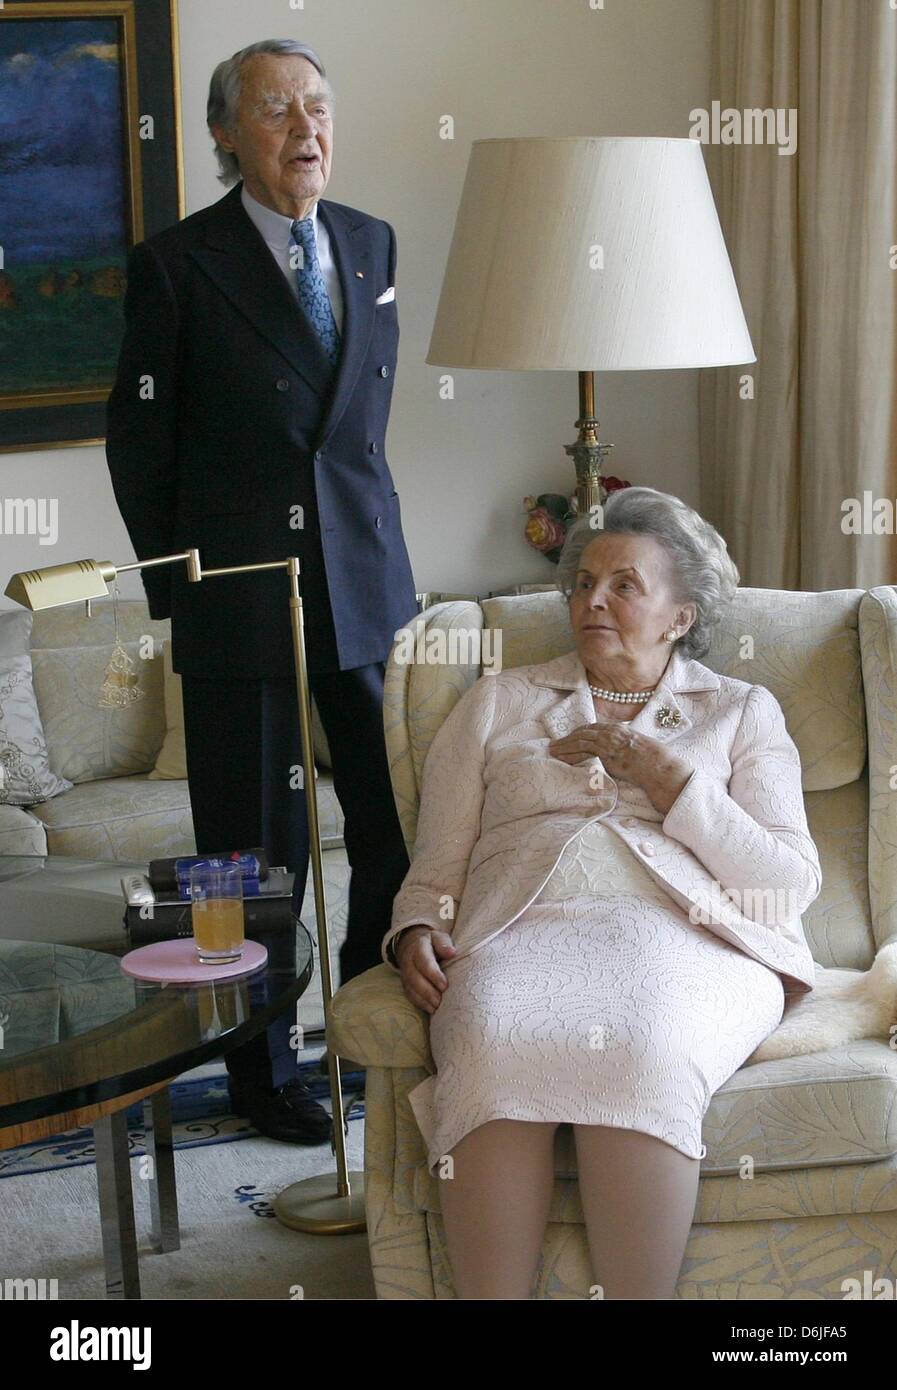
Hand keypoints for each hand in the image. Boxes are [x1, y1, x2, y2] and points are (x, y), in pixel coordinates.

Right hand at [396, 926, 456, 1013]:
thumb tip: (451, 952)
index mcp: (419, 948)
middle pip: (415, 978)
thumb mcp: (438, 937)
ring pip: (410, 988)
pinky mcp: (405, 983)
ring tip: (437, 1008)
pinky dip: (420, 1003)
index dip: (433, 975)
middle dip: (428, 991)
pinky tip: (431, 1009)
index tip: (445, 985)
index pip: (424, 962)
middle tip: (440, 1000)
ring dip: (423, 1000)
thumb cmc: (431, 943)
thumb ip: (444, 944)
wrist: (411, 944)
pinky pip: (409, 995)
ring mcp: (405, 973)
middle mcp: (409, 961)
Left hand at [547, 720, 693, 815]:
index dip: (580, 733)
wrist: (657, 765)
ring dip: (564, 746)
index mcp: (618, 729)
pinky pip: (582, 750)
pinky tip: (563, 758)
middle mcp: (611, 731)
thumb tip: (618, 759)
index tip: (570, 738)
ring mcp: (607, 740)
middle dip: (568, 739)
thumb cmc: (652, 760)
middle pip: (583, 732)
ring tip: (553, 751)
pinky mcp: (605, 751)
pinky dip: (570, 754)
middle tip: (555, 744)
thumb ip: (623, 750)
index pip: (593, 728)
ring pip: (579, 740)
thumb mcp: (636, 749)